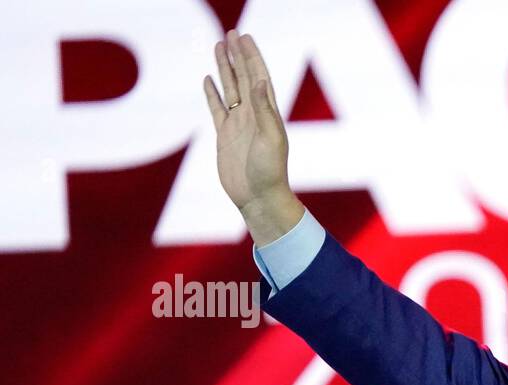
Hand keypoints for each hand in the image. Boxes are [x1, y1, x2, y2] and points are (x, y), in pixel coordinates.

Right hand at [203, 30, 302, 243]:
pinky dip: (212, 94)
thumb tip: (261, 81)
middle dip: (237, 55)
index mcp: (267, 113)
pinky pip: (217, 109)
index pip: (258, 77)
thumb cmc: (270, 172)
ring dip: (224, 68)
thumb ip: (264, 110)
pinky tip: (208, 80)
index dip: (251, 56)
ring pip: (230, 89)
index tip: (245, 37)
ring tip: (219, 47)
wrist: (259, 198)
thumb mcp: (270, 139)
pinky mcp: (225, 136)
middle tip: (231, 33)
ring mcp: (238, 124)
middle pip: (243, 77)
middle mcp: (253, 115)